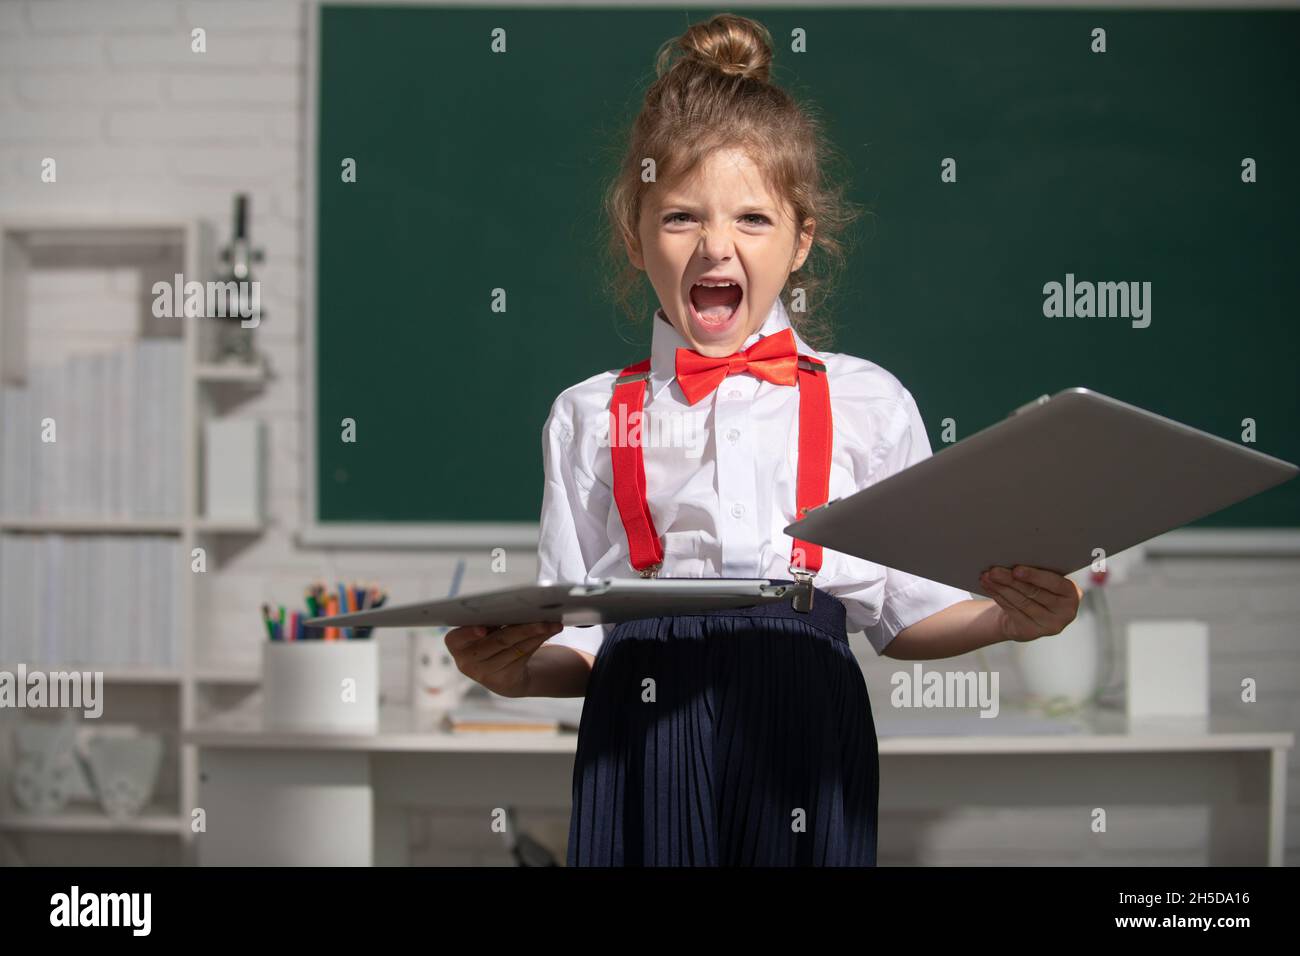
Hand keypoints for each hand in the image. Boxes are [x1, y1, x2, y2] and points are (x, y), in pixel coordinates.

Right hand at [444, 621, 563, 697]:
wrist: (500, 671)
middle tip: (542, 618)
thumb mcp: (483, 629)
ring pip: (515, 649)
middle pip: (497, 641)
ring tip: (552, 624)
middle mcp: (466, 662)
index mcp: (456, 644)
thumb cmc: (490, 639)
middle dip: (523, 628)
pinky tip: (549, 632)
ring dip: (536, 634)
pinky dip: (537, 642)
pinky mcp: (503, 681)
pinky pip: (523, 657)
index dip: (470, 633)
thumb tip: (514, 604)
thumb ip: (489, 620)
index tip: (483, 628)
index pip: (458, 638)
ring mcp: (484, 674)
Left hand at [978, 565, 1082, 642]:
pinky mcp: (1032, 632)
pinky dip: (998, 597)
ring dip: (1001, 588)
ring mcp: (1050, 625)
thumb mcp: (1045, 580)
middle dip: (1011, 580)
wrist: (1028, 614)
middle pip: (1034, 593)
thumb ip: (1040, 570)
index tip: (1016, 569)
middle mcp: (1066, 612)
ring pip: (1021, 602)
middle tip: (994, 570)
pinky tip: (988, 587)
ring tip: (986, 577)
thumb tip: (1014, 556)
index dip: (1035, 576)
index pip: (1055, 583)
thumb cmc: (1038, 588)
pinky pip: (1013, 611)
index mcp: (1073, 593)